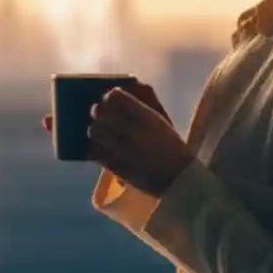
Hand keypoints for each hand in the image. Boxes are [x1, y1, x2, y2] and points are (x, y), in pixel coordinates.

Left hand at [42, 82, 192, 198]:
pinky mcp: (116, 165)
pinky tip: (101, 146)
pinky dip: (95, 147)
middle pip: (100, 112)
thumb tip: (118, 99)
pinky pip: (95, 151)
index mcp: (145, 117)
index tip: (111, 97)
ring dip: (96, 129)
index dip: (111, 96)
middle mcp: (131, 131)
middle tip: (100, 113)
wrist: (178, 177)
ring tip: (102, 131)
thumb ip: (140, 110)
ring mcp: (121, 149)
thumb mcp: (160, 122)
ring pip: (94, 131)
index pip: (116, 97)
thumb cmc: (172, 147)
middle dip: (99, 111)